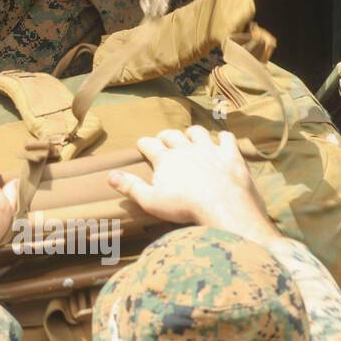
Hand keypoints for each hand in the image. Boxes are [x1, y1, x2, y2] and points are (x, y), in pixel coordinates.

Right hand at [107, 126, 278, 242]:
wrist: (223, 207)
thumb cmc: (184, 207)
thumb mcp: (151, 201)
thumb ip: (130, 187)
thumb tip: (110, 176)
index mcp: (165, 159)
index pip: (149, 144)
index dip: (143, 143)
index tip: (141, 145)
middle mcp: (186, 148)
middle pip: (172, 134)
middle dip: (166, 136)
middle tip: (163, 141)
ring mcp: (209, 149)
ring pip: (198, 132)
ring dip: (192, 134)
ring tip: (191, 139)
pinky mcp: (230, 155)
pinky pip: (226, 139)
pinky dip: (223, 138)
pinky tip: (222, 141)